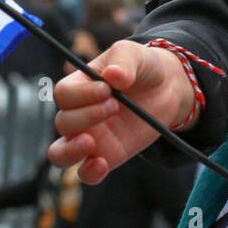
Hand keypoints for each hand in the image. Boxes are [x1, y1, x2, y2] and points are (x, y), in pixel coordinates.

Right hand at [48, 40, 194, 184]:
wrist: (167, 87)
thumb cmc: (142, 67)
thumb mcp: (134, 54)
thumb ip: (123, 61)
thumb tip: (113, 75)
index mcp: (79, 86)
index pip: (64, 94)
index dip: (82, 94)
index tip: (107, 89)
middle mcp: (79, 113)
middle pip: (63, 122)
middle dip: (88, 115)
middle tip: (116, 105)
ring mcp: (90, 138)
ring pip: (60, 153)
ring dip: (71, 150)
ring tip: (91, 142)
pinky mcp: (106, 156)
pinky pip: (87, 173)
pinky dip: (89, 173)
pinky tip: (101, 164)